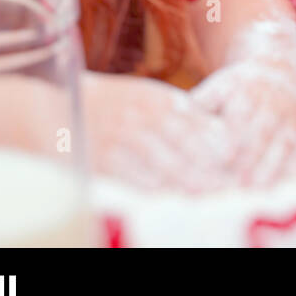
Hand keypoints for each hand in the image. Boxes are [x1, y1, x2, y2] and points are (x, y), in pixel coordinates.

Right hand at [82, 72, 238, 192]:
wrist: (58, 104)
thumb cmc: (115, 104)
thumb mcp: (149, 98)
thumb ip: (182, 115)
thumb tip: (222, 137)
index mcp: (156, 100)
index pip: (194, 122)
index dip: (216, 143)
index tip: (237, 158)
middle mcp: (140, 117)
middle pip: (181, 146)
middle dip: (206, 168)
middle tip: (229, 186)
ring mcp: (119, 139)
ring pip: (158, 165)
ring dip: (184, 182)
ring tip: (206, 196)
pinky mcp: (100, 161)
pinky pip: (130, 178)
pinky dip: (152, 189)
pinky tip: (169, 197)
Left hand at [190, 57, 295, 187]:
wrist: (278, 69)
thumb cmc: (236, 88)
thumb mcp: (216, 89)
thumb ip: (196, 110)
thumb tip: (173, 131)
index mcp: (247, 90)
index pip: (240, 118)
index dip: (233, 140)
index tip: (223, 161)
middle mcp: (275, 100)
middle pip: (263, 133)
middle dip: (252, 160)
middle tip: (239, 186)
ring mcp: (295, 114)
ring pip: (286, 143)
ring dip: (274, 168)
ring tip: (258, 192)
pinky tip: (283, 185)